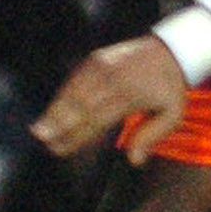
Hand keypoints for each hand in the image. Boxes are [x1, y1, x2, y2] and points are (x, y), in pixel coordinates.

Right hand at [30, 35, 188, 166]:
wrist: (172, 50)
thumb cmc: (170, 89)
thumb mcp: (171, 115)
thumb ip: (151, 137)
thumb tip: (133, 161)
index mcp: (130, 95)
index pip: (99, 120)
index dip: (78, 136)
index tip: (62, 150)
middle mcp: (113, 79)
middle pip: (82, 105)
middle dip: (59, 123)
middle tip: (41, 138)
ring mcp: (102, 66)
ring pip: (74, 90)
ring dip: (55, 110)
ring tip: (38, 128)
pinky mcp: (96, 58)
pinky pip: (75, 78)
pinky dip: (61, 94)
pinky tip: (51, 110)